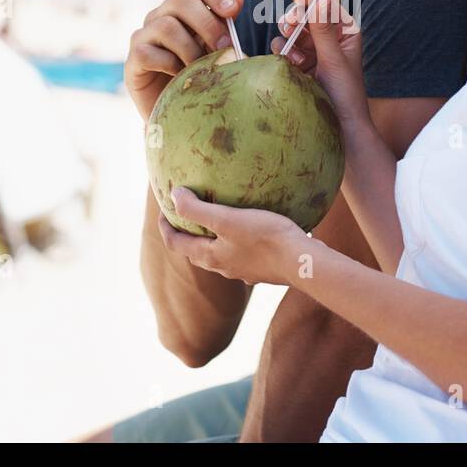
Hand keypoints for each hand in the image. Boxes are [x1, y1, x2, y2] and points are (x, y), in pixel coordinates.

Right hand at [125, 0, 241, 121]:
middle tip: (224, 47)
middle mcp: (161, 16)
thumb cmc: (203, 77)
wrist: (180, 114)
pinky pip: (150, 53)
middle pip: (181, 0)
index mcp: (185, 9)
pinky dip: (170, 65)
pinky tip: (180, 77)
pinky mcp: (133, 60)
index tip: (233, 10)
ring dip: (191, 49)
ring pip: (167, 26)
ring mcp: (144, 36)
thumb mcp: (220, 50)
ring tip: (202, 69)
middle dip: (207, 23)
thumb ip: (226, 25)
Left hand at [158, 187, 312, 286]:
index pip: (176, 244)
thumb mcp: (227, 219)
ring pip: (220, 254)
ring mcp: (244, 271)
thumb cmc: (265, 238)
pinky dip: (237, 241)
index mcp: (210, 257)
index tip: (163, 210)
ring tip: (219, 217)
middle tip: (187, 212)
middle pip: (196, 250)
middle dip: (187, 232)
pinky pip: (242, 253)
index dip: (165, 227)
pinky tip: (251, 228)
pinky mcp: (262, 270)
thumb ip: (197, 209)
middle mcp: (223, 268)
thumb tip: (174, 195)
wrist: (303, 263)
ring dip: (213, 237)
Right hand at [272, 0, 368, 125]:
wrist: (340, 128)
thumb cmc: (345, 94)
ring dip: (290, 39)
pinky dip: (285, 54)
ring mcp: (312, 50)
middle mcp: (328, 38)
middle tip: (291, 26)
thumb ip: (323, 29)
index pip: (326, 5)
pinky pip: (283, 48)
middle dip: (296, 19)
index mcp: (345, 32)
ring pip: (291, 31)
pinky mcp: (298, 64)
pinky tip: (295, 66)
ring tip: (297, 57)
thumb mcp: (334, 59)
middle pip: (305, 14)